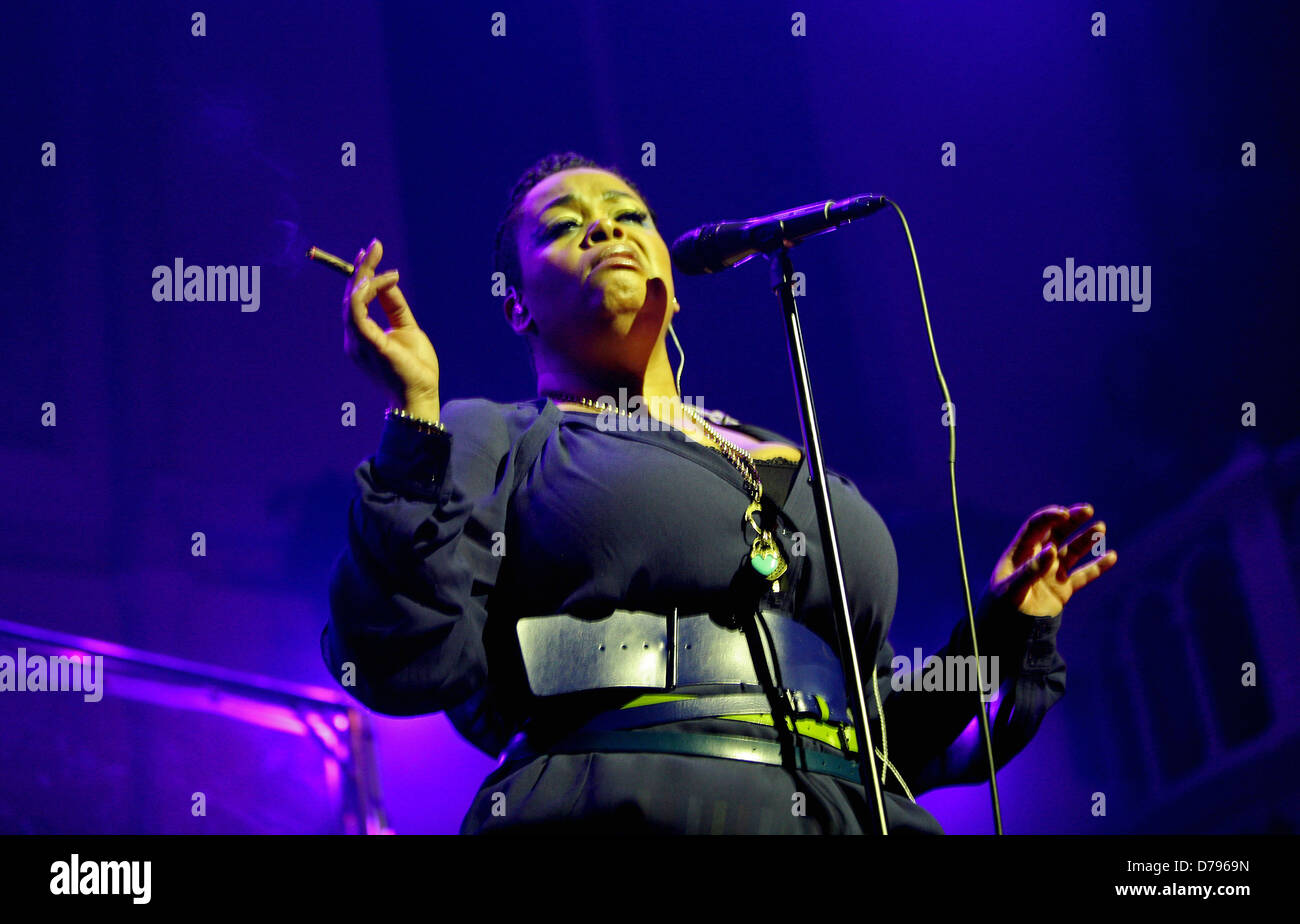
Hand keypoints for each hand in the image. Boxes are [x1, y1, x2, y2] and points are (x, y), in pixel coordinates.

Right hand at [343, 238, 440, 412]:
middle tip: (373, 246)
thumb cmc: (415, 368)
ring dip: (363, 275)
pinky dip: (366, 291)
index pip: (355, 300)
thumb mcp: (406, 328)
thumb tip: (389, 280)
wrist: (420, 395)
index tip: (372, 254)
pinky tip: (380, 279)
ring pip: (351, 300)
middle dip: (361, 269)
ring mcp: (357, 341)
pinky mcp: (366, 343)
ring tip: (375, 255)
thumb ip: (395, 306)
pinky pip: (357, 311)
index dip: (361, 276)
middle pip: (350, 296)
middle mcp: (354, 337)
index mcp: (362, 335)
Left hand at [987, 503, 1117, 617]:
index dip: (1049, 518)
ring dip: (1086, 539)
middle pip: (1056, 533)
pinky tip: (1111, 557)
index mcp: (1020, 553)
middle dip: (1071, 520)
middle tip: (1087, 510)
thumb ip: (1029, 570)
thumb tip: (1050, 550)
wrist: (1006, 632)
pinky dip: (1098, 567)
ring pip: (1072, 551)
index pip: (1035, 528)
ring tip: (1100, 528)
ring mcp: (1051, 573)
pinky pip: (1083, 575)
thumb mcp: (1010, 589)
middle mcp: (1037, 558)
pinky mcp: (1063, 589)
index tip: (1064, 513)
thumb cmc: (1001, 607)